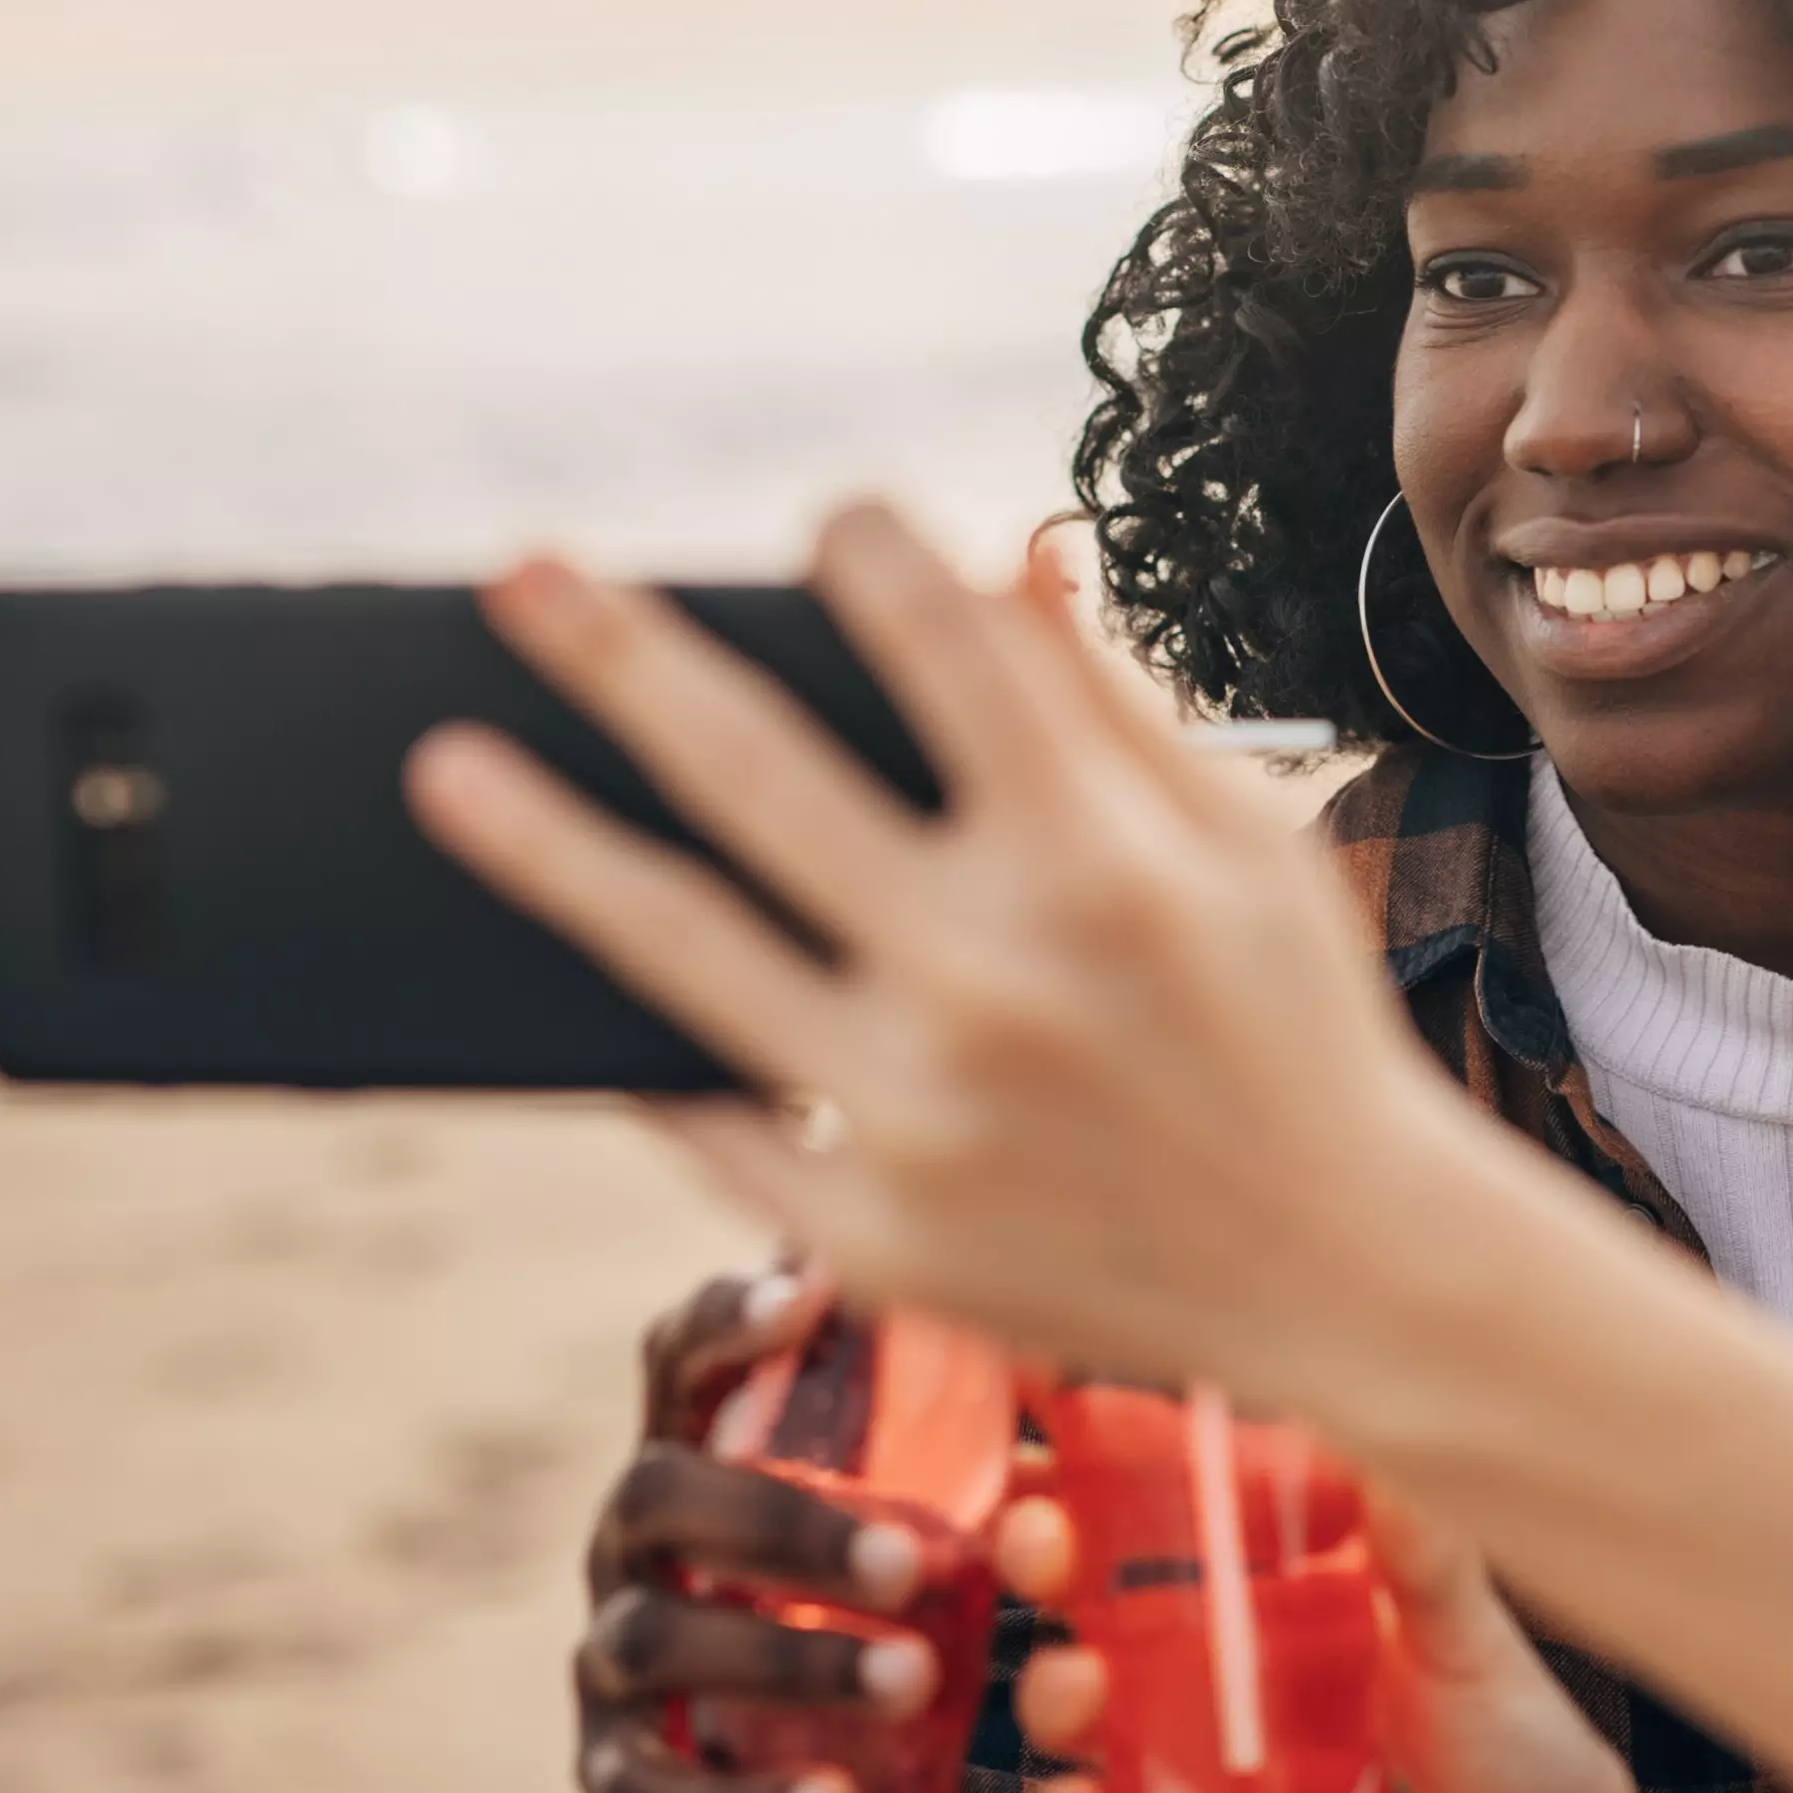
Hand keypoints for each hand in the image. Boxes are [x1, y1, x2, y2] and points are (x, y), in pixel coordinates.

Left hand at [405, 511, 1529, 1409]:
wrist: (1349, 1278)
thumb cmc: (1293, 1027)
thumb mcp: (1247, 846)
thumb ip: (1113, 708)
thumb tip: (1003, 555)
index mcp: (1101, 859)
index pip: (945, 649)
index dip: (870, 555)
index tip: (821, 514)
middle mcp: (996, 976)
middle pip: (759, 774)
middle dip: (624, 658)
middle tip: (513, 576)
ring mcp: (921, 1112)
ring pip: (681, 945)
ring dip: (546, 844)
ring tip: (443, 768)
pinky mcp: (876, 1229)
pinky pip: (714, 1110)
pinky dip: (636, 1039)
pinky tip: (552, 973)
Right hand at [573, 1263, 960, 1792]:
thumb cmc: (862, 1636)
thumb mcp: (908, 1540)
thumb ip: (972, 1461)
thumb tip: (1097, 1364)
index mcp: (701, 1460)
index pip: (684, 1360)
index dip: (735, 1316)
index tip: (819, 1290)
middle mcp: (633, 1552)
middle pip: (666, 1496)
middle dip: (787, 1524)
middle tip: (915, 1567)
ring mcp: (613, 1676)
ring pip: (658, 1644)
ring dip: (786, 1660)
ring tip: (912, 1683)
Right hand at [1004, 1489, 1673, 1792]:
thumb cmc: (1522, 1750)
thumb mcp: (1475, 1633)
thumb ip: (1420, 1540)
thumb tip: (1370, 1425)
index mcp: (1274, 1600)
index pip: (1156, 1524)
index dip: (1086, 1484)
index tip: (1043, 1445)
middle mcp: (1223, 1688)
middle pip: (1093, 1620)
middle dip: (1043, 1579)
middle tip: (1044, 1557)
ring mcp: (1207, 1789)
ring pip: (1087, 1749)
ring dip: (1056, 1719)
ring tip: (1082, 1703)